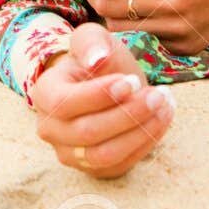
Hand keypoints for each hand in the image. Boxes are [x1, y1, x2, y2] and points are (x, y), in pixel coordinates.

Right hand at [30, 23, 174, 177]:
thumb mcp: (93, 39)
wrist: (102, 84)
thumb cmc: (96, 61)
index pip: (65, 103)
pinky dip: (144, 145)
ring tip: (164, 107)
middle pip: (87, 132)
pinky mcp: (93, 169)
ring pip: (104, 155)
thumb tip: (96, 61)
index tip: (132, 81)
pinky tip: (160, 121)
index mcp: (44, 94)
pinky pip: (119, 166)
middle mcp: (50, 129)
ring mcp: (69, 154)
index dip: (100, 96)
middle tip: (159, 94)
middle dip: (128, 114)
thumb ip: (91, 42)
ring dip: (139, 133)